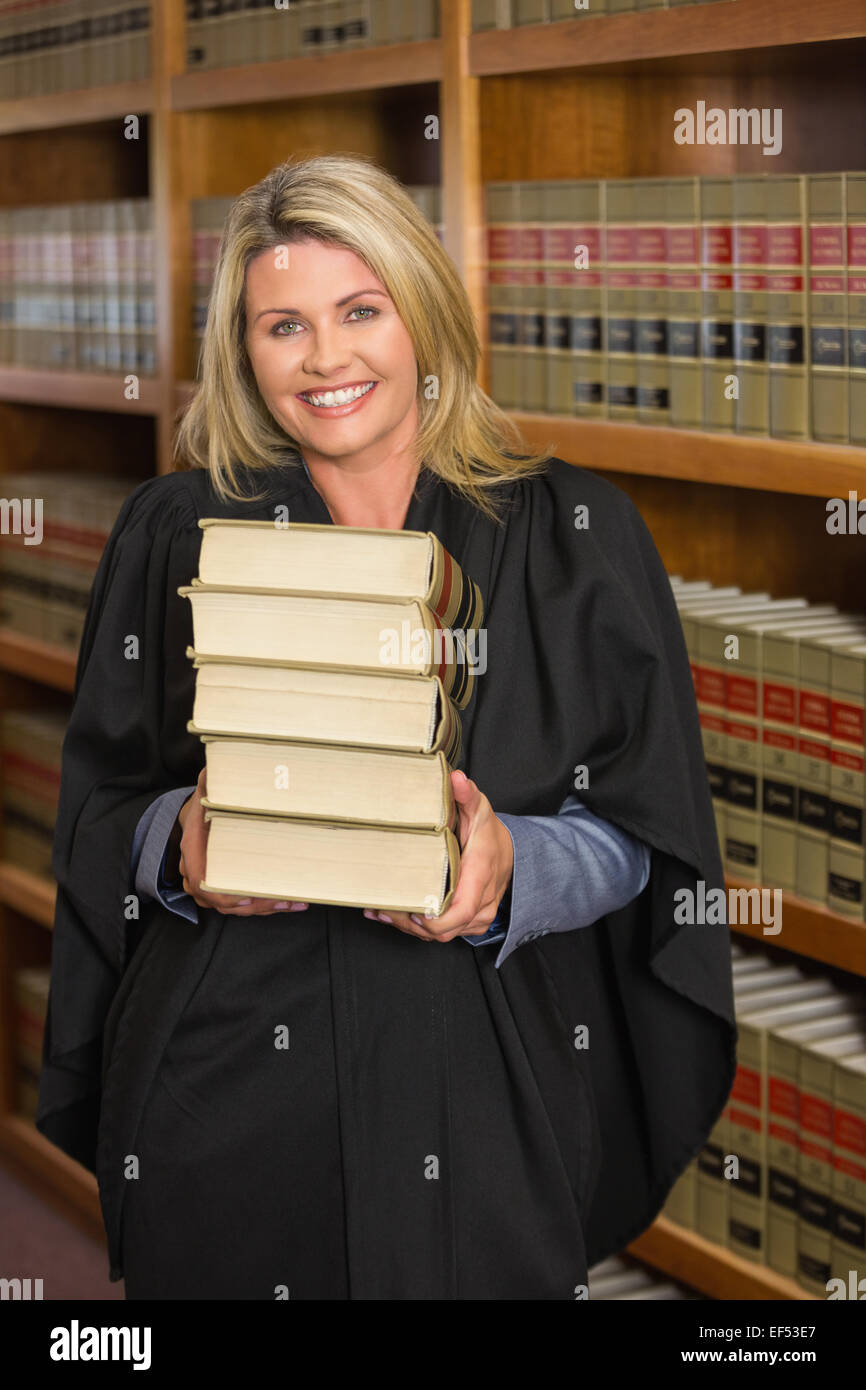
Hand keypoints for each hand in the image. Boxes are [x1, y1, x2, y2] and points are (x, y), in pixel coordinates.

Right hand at [175, 766, 308, 916]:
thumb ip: (213, 779)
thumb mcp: (209, 785)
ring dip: (263, 908)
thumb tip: (218, 769)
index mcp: (193, 847)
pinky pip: (241, 903)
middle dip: (254, 905)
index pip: (200, 880)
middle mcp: (197, 868)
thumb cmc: (208, 799)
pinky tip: (289, 902)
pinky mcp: (224, 886)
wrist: (199, 812)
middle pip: (221, 900)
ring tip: (292, 903)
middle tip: (283, 900)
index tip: (245, 895)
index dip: (221, 892)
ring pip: (233, 906)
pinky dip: (264, 905)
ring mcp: (208, 881)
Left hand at [362, 769, 513, 943]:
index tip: (415, 912)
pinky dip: (419, 928)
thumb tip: (455, 777)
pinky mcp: (470, 922)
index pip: (462, 910)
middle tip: (383, 908)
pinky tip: (393, 915)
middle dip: (412, 924)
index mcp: (480, 875)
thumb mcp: (480, 809)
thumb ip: (467, 795)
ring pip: (441, 936)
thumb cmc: (489, 834)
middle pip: (445, 929)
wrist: (512, 854)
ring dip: (411, 928)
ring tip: (381, 911)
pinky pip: (445, 933)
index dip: (436, 919)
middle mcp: (481, 901)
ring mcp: (477, 915)